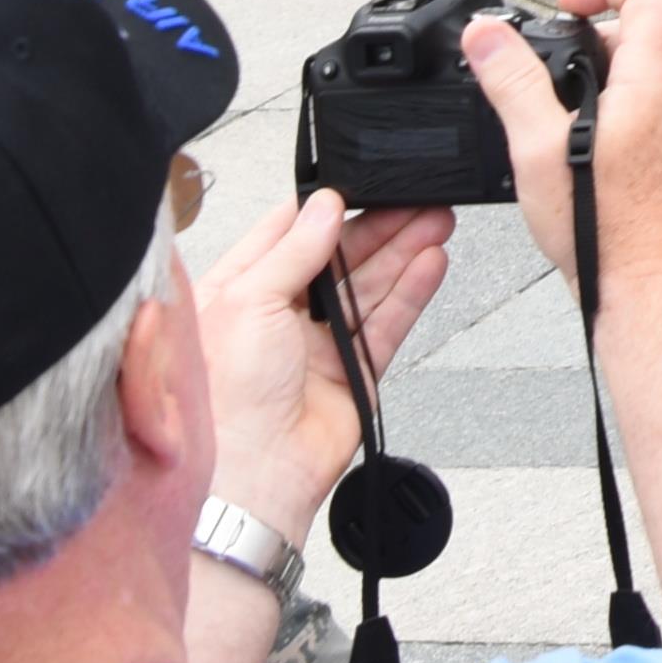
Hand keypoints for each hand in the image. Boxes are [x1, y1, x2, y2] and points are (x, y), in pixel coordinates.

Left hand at [192, 184, 452, 541]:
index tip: (361, 186)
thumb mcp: (249, 301)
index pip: (286, 235)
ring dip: (403, 252)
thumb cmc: (225, 401)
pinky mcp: (353, 371)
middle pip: (338, 258)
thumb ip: (294, 250)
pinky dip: (410, 293)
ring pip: (369, 287)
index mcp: (237, 292)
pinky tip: (429, 265)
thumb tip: (325, 207)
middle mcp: (276, 316)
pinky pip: (387, 323)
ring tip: (436, 222)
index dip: (325, 210)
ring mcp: (317, 344)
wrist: (254, 475)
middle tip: (417, 201)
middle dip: (379, 228)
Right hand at [468, 0, 661, 290]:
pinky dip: (599, 107)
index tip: (566, 1)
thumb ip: (512, 82)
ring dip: (588, 77)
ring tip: (547, 113)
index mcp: (651, 82)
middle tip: (540, 64)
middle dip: (582, 36)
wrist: (639, 283)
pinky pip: (635, 105)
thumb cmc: (604, 228)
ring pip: (632, 72)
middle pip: (636, 30)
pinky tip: (566, 145)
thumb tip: (487, 35)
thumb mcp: (538, 147)